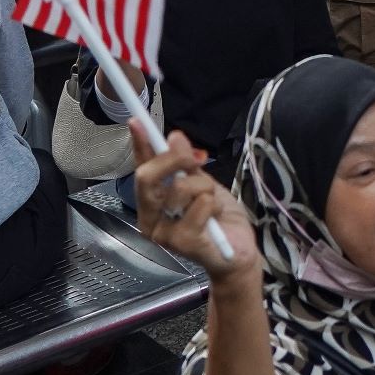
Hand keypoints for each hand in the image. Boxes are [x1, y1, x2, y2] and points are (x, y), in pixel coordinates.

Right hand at [132, 127, 257, 278]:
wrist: (237, 253)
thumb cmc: (218, 220)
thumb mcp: (204, 184)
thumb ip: (187, 165)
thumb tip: (174, 137)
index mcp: (153, 203)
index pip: (142, 168)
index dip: (140, 145)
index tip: (136, 121)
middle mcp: (150, 218)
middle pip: (147, 177)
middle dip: (175, 159)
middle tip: (197, 159)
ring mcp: (162, 233)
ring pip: (180, 187)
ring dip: (205, 188)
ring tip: (211, 204)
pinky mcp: (181, 242)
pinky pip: (199, 205)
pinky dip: (212, 204)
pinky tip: (214, 220)